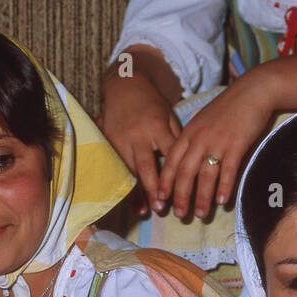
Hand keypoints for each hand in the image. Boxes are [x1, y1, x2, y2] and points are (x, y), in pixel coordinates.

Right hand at [101, 69, 181, 216]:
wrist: (124, 85)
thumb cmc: (152, 104)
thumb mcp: (168, 116)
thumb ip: (176, 139)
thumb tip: (188, 163)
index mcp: (156, 126)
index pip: (169, 153)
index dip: (176, 173)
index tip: (183, 190)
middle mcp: (138, 135)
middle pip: (146, 166)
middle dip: (153, 187)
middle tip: (162, 208)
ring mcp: (121, 140)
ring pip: (130, 171)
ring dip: (138, 193)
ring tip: (147, 211)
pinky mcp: (108, 142)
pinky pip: (117, 169)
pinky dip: (124, 186)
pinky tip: (130, 202)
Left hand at [156, 72, 275, 220]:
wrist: (253, 91)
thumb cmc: (229, 108)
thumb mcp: (204, 121)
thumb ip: (195, 140)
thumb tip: (189, 163)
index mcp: (189, 132)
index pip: (172, 161)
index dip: (165, 182)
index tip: (161, 199)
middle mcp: (200, 138)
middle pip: (185, 172)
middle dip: (180, 196)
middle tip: (179, 215)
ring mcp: (217, 141)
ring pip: (205, 175)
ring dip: (202, 197)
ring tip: (200, 214)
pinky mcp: (236, 144)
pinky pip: (228, 170)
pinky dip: (224, 187)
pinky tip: (222, 202)